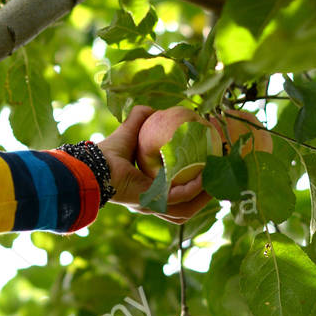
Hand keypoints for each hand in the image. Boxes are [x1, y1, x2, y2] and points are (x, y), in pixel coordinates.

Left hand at [97, 105, 213, 222]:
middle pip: (187, 207)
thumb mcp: (130, 130)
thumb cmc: (109, 151)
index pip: (180, 194)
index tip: (212, 168)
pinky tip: (203, 177)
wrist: (95, 164)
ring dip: (205, 195)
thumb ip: (141, 117)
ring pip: (187, 207)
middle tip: (220, 175)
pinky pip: (179, 198)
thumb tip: (154, 108)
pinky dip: (193, 189)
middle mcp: (154, 202)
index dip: (198, 184)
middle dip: (207, 194)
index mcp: (151, 190)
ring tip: (217, 177)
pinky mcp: (152, 202)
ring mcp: (154, 205)